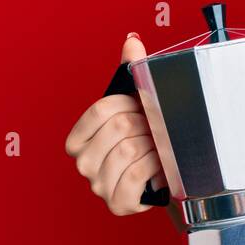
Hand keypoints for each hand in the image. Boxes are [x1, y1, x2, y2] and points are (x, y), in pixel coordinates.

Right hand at [64, 34, 168, 215]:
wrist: (166, 178)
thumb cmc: (147, 140)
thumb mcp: (137, 106)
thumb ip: (132, 72)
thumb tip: (132, 41)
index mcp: (78, 139)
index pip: (101, 109)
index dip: (129, 104)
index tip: (142, 108)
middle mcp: (82, 163)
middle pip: (119, 127)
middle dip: (147, 125)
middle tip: (157, 131)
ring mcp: (97, 185)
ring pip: (129, 150)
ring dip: (154, 146)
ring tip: (160, 148)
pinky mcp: (117, 203)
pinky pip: (136, 175)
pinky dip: (155, 167)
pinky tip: (161, 166)